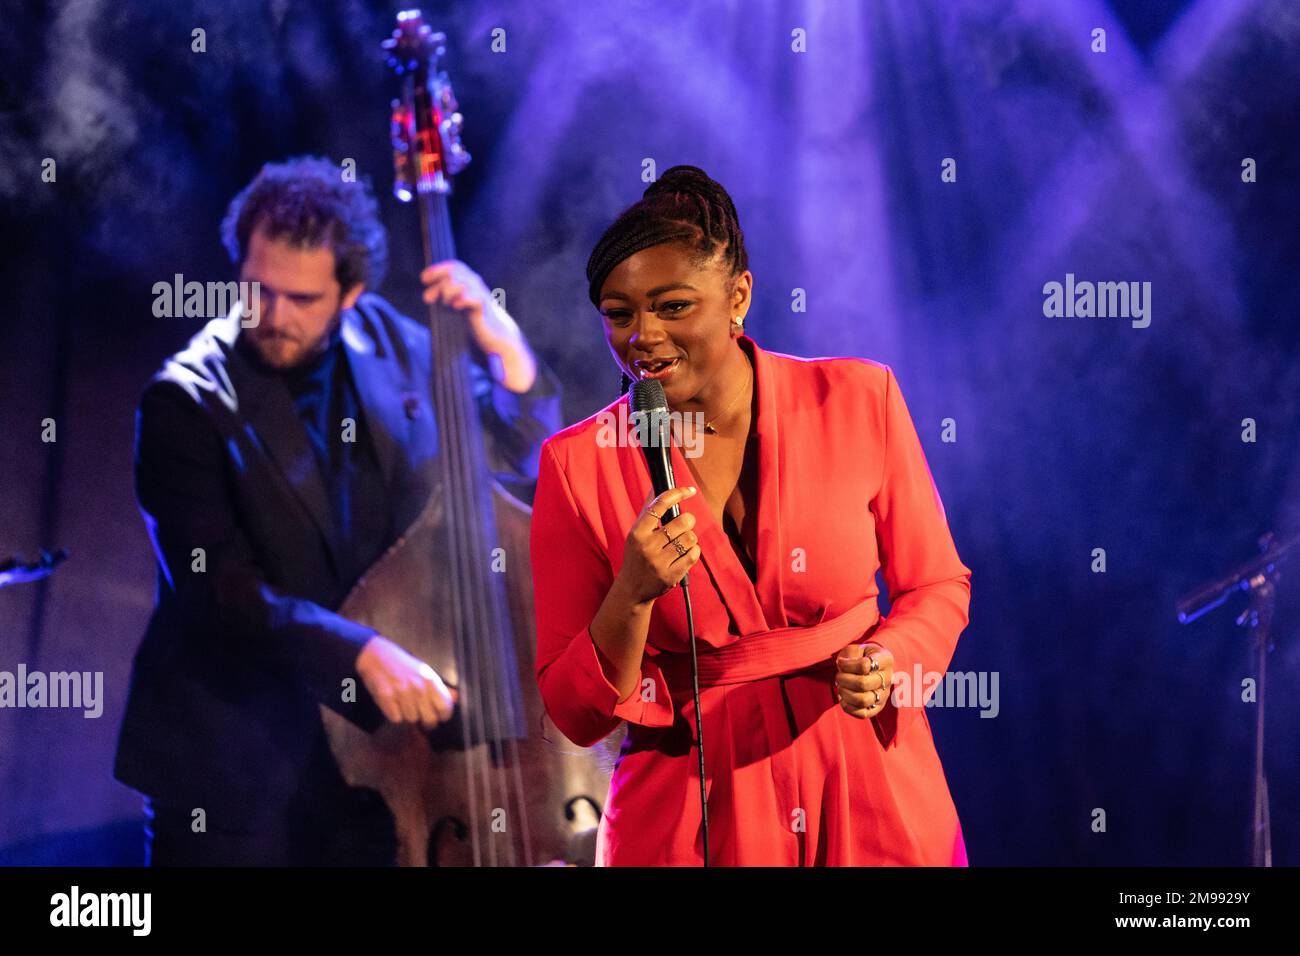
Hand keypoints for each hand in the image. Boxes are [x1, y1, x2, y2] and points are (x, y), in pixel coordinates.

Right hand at [356, 635, 456, 729]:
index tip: (439, 716)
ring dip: (409, 716)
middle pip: (430, 719)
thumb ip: (441, 688)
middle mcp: (418, 687)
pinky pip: (396, 718)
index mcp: (430, 680)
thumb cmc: (404, 666)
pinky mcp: (386, 698)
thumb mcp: (425, 673)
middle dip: (426, 721)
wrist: (377, 656)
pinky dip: (394, 714)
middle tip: (422, 716)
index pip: (445, 708)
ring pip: (411, 719)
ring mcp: (401, 693)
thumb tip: (457, 697)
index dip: (444, 716)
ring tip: (404, 704)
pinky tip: (393, 704)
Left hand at [420, 259, 518, 354]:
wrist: (495, 331)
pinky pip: (474, 298)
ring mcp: (480, 293)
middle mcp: (475, 283)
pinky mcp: (484, 307)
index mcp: (468, 280)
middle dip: (438, 285)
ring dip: (448, 292)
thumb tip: (426, 295)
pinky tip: (456, 307)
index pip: (453, 266)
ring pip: (462, 283)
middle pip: (454, 273)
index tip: (423, 279)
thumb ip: (443, 296)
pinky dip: (462, 300)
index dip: (437, 270)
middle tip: (429, 300)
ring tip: (446, 304)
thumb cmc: (473, 315)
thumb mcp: (456, 302)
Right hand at [614, 487, 701, 604]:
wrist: (632, 588)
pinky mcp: (670, 576)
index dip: (678, 493)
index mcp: (637, 532)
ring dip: (690, 538)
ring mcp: (659, 562)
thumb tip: (656, 484)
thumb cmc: (636, 555)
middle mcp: (647, 546)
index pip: (660, 504)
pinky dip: (693, 551)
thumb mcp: (636, 532)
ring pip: (690, 538)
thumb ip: (648, 510)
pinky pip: (694, 555)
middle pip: (683, 522)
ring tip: (682, 542)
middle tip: (684, 525)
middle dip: (688, 521)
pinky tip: (685, 553)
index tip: (690, 490)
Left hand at [835, 642, 893, 718]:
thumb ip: (850, 653)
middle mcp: (888, 678)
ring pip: (863, 700)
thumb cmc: (862, 656)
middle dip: (844, 680)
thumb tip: (843, 665)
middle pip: (863, 684)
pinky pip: (863, 714)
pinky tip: (844, 698)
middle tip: (838, 676)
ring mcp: (884, 695)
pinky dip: (848, 707)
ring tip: (841, 687)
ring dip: (845, 694)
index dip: (847, 665)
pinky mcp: (878, 708)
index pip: (864, 665)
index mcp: (885, 660)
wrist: (873, 666)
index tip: (841, 663)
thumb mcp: (857, 648)